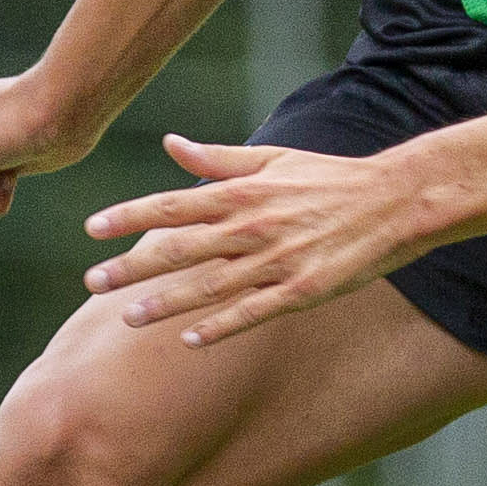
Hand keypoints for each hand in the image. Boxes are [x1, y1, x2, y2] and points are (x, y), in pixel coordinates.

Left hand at [78, 134, 431, 346]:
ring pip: (209, 286)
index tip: (92, 228)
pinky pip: (252, 313)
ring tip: (127, 319)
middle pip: (179, 249)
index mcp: (242, 192)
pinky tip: (190, 341)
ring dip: (165, 304)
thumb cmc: (330, 177)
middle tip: (91, 283)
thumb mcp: (273, 158)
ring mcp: (276, 261)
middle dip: (131, 267)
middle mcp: (252, 226)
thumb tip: (172, 144)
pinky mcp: (302, 290)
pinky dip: (220, 327)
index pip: (172, 204)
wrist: (394, 201)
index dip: (129, 216)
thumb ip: (218, 158)